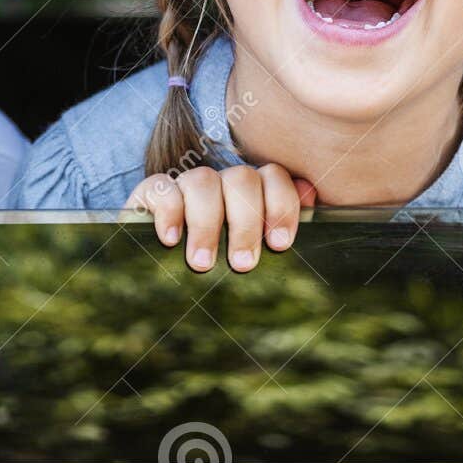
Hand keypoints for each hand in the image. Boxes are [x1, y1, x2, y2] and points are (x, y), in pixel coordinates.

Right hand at [126, 163, 315, 272]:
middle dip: (246, 222)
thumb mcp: (252, 253)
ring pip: (203, 181)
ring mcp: (184, 185)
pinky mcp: (150, 193)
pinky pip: (161, 187)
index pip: (273, 177)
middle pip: (241, 178)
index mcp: (250, 192)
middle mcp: (220, 183)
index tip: (279, 244)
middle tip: (243, 265)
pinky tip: (170, 240)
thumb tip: (312, 201)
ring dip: (207, 224)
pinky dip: (169, 212)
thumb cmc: (218, 270)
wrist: (157, 286)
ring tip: (202, 264)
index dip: (281, 205)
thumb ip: (280, 228)